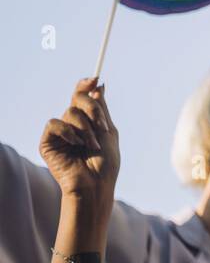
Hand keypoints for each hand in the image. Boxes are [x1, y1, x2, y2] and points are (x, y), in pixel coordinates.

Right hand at [39, 78, 119, 208]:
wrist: (96, 184)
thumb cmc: (105, 163)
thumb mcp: (108, 131)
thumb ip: (101, 109)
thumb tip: (98, 84)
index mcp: (88, 121)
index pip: (82, 96)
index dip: (85, 85)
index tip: (94, 78)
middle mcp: (72, 124)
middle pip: (77, 98)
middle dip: (93, 109)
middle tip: (103, 126)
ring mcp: (59, 133)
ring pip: (70, 112)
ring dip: (86, 128)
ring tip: (92, 145)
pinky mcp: (48, 142)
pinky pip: (55, 124)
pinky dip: (69, 132)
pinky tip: (76, 144)